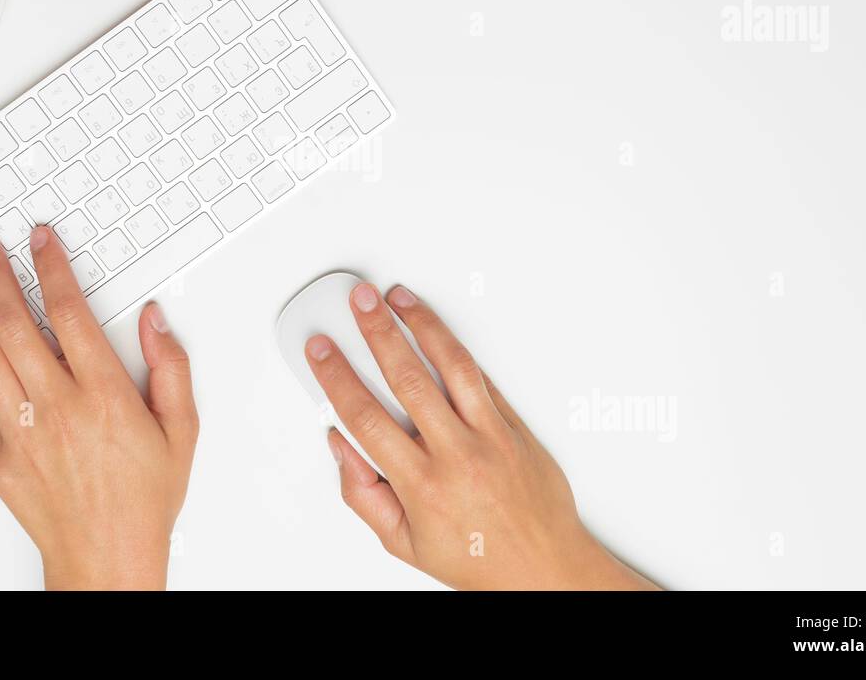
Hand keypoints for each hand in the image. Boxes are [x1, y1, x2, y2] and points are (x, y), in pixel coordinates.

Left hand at [0, 226, 198, 589]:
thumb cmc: (144, 499)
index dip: (52, 266)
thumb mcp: (181, 429)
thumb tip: (154, 320)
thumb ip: (170, 367)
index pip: (69, 311)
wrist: (110, 558)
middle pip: (16, 323)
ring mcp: (21, 434)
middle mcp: (57, 408)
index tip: (42, 240)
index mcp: (104, 394)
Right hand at [307, 282, 655, 589]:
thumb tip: (341, 445)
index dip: (337, 377)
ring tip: (399, 299)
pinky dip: (457, 350)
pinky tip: (438, 330)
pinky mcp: (515, 426)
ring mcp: (490, 436)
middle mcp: (457, 454)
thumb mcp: (402, 541)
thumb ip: (363, 493)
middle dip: (378, 332)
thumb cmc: (476, 557)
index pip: (366, 417)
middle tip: (360, 301)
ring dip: (423, 325)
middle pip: (408, 378)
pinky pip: (482, 379)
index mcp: (422, 485)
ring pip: (452, 366)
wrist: (544, 568)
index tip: (321, 351)